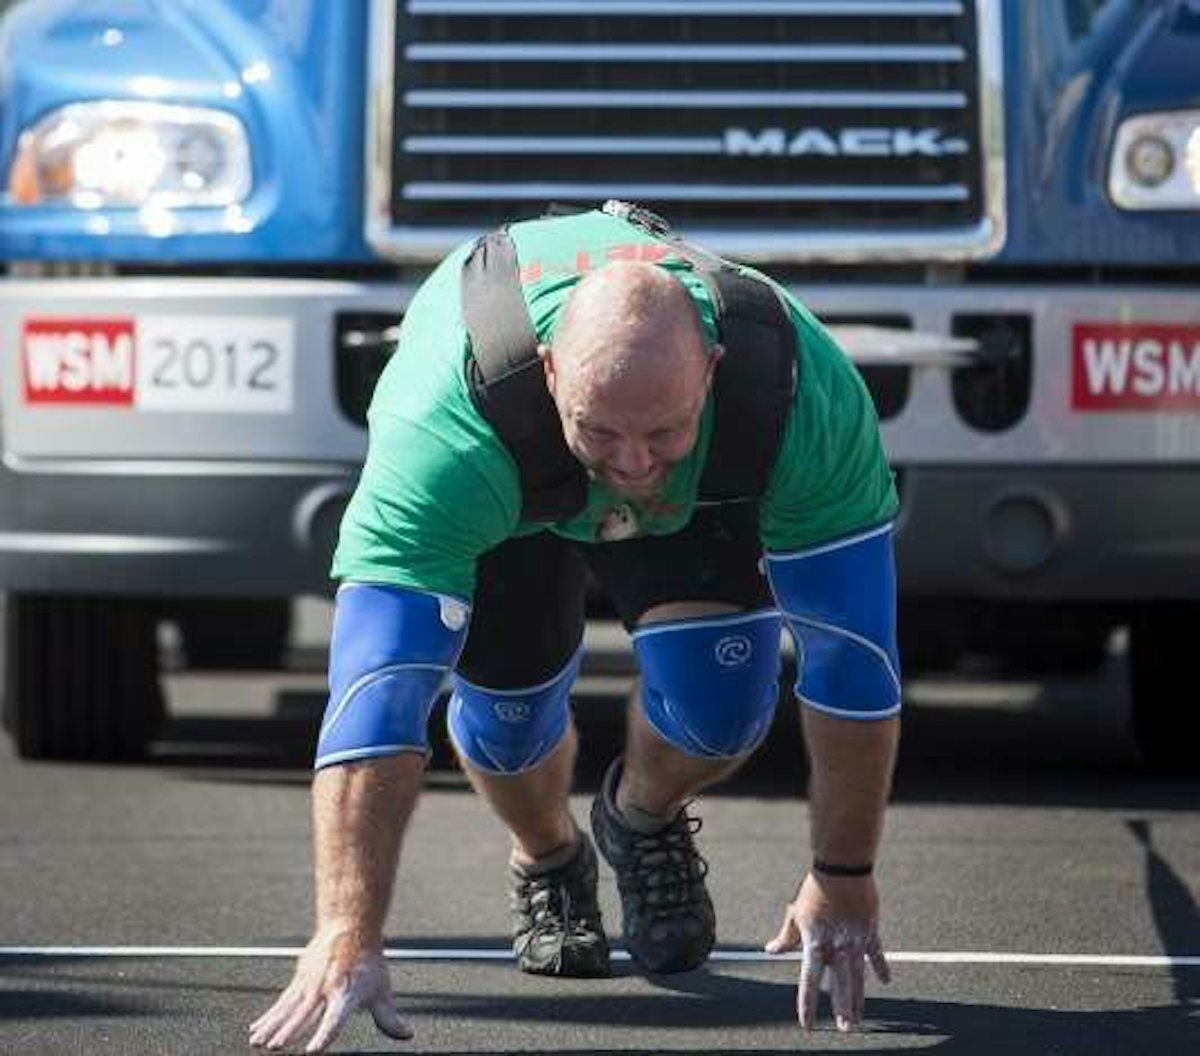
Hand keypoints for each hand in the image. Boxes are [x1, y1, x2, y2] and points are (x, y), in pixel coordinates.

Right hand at [249, 928, 411, 1052]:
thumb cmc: (368, 961)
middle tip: (274, 1047)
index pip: (334, 1019)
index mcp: (346, 994)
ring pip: (288, 1008)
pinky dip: (268, 1016)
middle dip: (288, 1032)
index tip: (313, 1050)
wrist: (351, 926)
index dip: (325, 1035)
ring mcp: (310, 983)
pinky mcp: (299, 979)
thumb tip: (406, 1035)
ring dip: (272, 1026)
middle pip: (304, 1014)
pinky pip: (281, 1001)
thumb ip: (389, 1018)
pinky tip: (257, 1028)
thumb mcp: (381, 991)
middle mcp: (326, 989)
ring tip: (260, 1043)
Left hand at [764, 871, 890, 1031]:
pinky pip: (877, 954)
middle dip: (842, 1009)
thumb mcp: (795, 914)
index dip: (807, 1004)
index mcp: (815, 944)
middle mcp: (836, 947)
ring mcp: (855, 941)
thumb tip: (771, 950)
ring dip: (859, 999)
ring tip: (859, 1018)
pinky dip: (880, 967)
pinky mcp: (870, 931)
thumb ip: (786, 936)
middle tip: (846, 1029)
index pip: (809, 981)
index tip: (807, 1024)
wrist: (839, 869)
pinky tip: (885, 981)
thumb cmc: (813, 890)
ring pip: (858, 977)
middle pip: (839, 985)